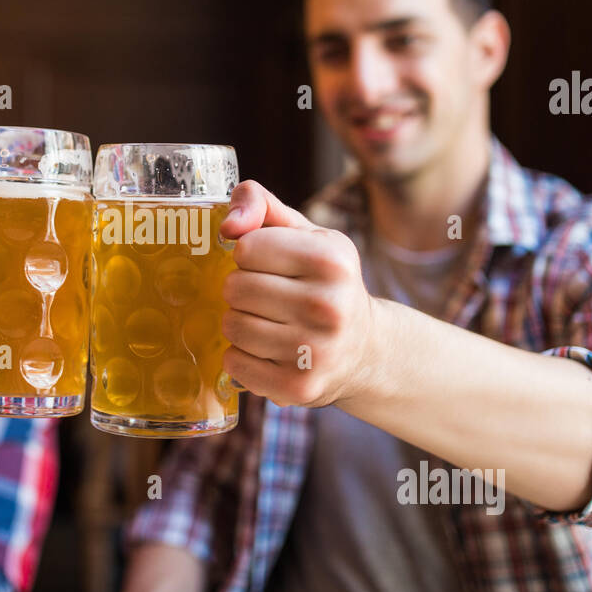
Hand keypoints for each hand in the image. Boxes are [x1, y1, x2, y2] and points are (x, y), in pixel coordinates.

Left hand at [218, 180, 378, 407]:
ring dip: (238, 322)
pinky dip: (240, 356)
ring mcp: (314, 351)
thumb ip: (260, 205)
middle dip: (240, 289)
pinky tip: (265, 350)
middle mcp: (328, 306)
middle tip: (264, 297)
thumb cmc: (323, 282)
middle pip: (235, 287)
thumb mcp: (304, 233)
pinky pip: (234, 362)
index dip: (248, 254)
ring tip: (264, 322)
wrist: (364, 348)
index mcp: (331, 259)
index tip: (268, 264)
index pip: (246, 247)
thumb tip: (228, 225)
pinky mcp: (297, 387)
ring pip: (232, 326)